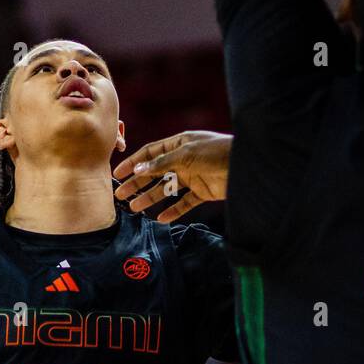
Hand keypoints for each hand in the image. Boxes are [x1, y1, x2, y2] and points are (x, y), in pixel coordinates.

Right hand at [113, 130, 231, 222]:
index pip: (151, 153)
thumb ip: (162, 163)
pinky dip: (173, 210)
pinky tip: (161, 218)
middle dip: (138, 183)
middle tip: (121, 195)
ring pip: (167, 189)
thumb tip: (139, 170)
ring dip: (151, 198)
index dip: (134, 163)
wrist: (245, 165)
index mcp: (179, 144)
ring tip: (135, 207)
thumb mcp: (186, 153)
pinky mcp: (203, 191)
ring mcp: (193, 176)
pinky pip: (184, 203)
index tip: (118, 173)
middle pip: (155, 173)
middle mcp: (184, 159)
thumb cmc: (216, 151)